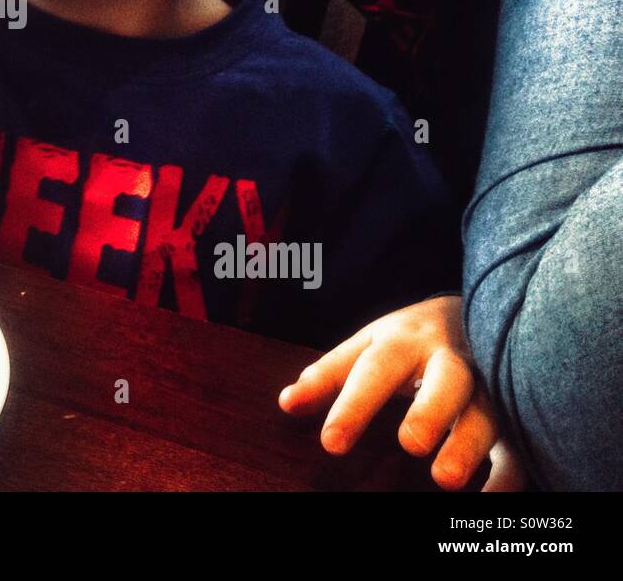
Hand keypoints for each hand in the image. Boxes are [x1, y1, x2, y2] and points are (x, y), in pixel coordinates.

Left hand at [278, 296, 525, 490]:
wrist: (479, 307)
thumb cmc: (410, 338)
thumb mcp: (368, 345)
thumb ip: (329, 375)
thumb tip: (286, 403)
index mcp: (405, 340)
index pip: (375, 370)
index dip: (353, 406)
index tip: (331, 444)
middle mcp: (451, 359)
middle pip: (448, 379)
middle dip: (431, 409)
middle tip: (410, 444)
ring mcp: (491, 383)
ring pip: (489, 410)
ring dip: (469, 443)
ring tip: (445, 479)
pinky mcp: (517, 411)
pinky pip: (519, 442)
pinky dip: (508, 473)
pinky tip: (491, 499)